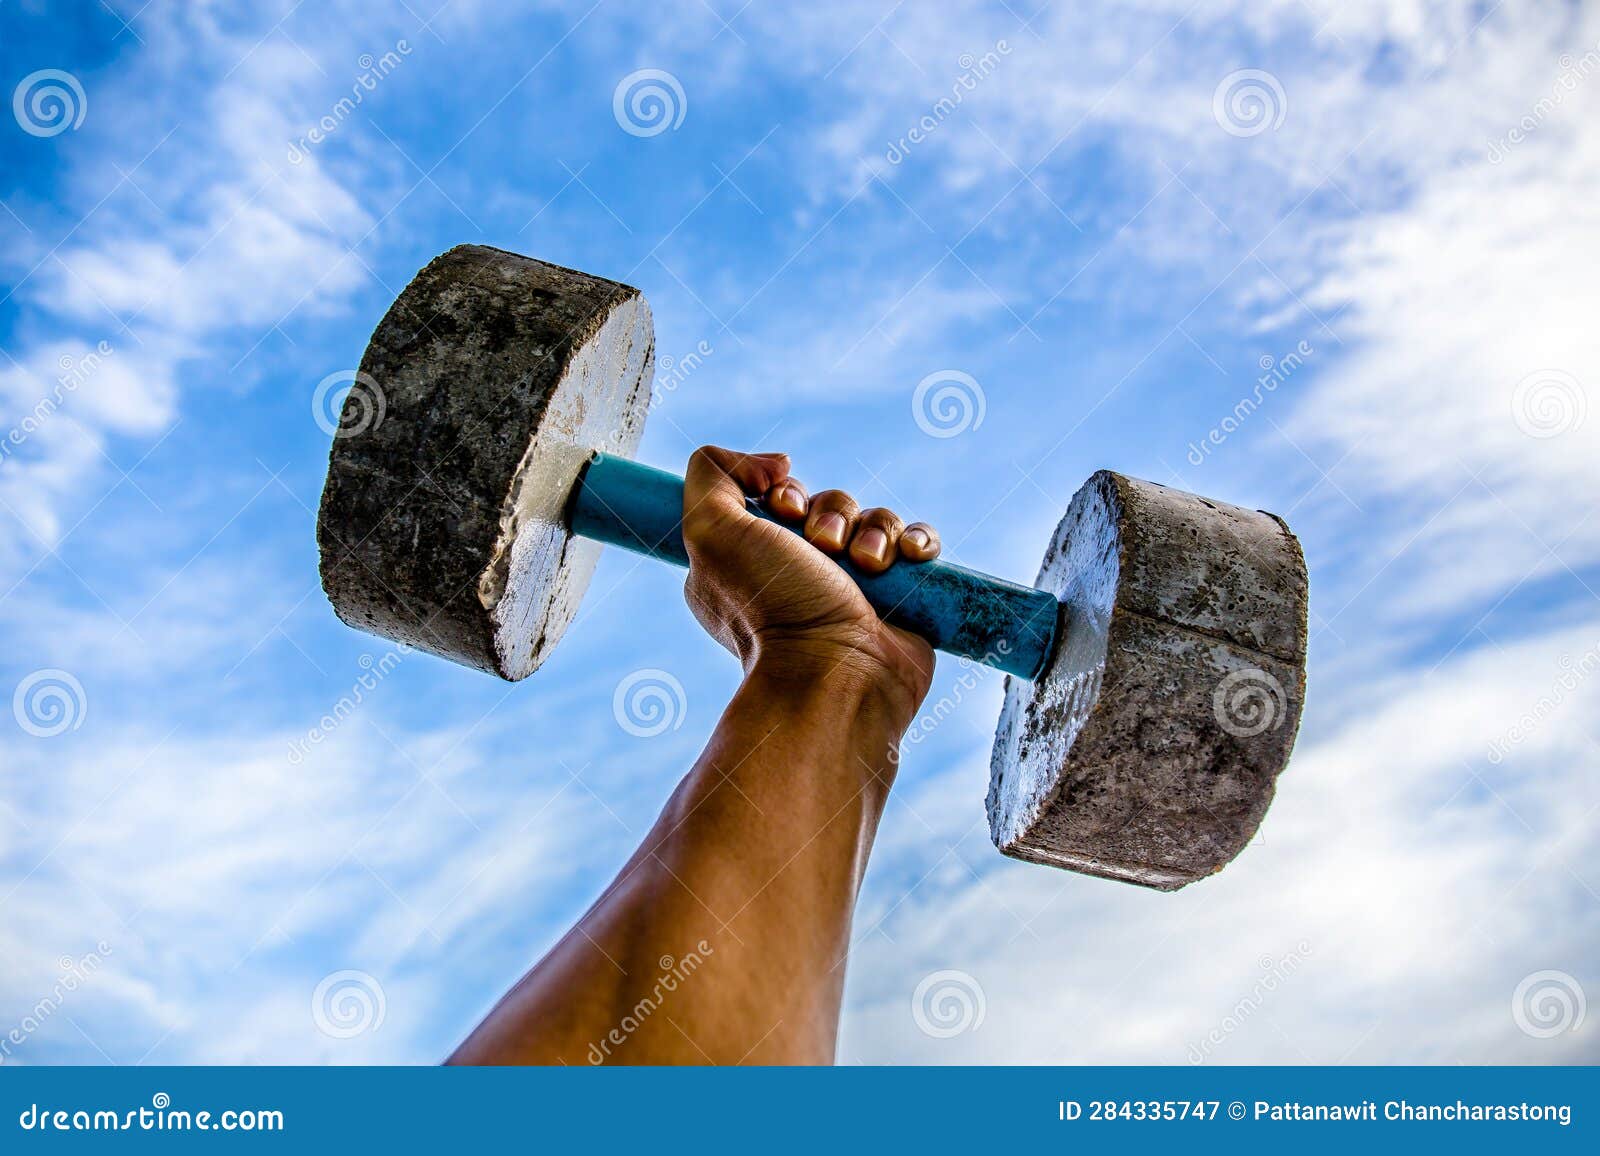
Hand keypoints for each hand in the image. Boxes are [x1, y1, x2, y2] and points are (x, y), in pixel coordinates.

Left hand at [680, 446, 941, 724]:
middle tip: (823, 548)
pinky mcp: (901, 598)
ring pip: (876, 520)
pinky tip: (907, 558)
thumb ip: (711, 473)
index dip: (785, 493)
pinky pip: (917, 544)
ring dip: (874, 532)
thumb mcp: (710, 530)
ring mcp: (854, 587)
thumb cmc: (771, 608)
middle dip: (831, 515)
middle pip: (830, 504)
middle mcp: (803, 574)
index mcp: (754, 561)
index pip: (779, 497)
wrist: (835, 675)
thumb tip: (773, 464)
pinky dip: (916, 542)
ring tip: (866, 568)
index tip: (781, 510)